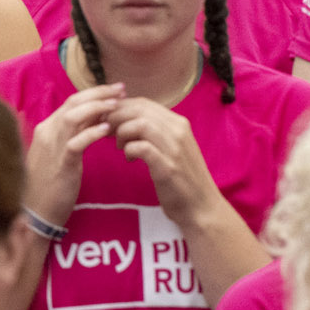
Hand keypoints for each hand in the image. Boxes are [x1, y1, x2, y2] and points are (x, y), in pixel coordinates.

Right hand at [23, 83, 122, 228]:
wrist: (35, 212)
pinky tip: (107, 130)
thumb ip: (71, 136)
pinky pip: (76, 143)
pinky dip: (92, 133)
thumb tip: (92, 121)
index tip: (114, 91)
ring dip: (97, 107)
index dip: (94, 93)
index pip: (71, 102)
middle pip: (73, 102)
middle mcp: (47, 132)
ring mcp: (52, 147)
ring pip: (73, 117)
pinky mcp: (61, 164)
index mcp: (47, 128)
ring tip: (117, 105)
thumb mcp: (58, 154)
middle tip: (122, 90)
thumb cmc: (48, 185)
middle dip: (99, 93)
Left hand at [107, 97, 220, 224]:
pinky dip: (130, 150)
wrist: (202, 207)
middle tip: (107, 133)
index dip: (120, 108)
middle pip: (139, 109)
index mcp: (178, 123)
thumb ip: (154, 132)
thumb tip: (124, 120)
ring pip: (140, 124)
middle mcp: (178, 131)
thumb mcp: (170, 147)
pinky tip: (130, 159)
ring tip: (119, 146)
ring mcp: (174, 149)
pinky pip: (143, 147)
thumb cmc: (181, 177)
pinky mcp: (168, 167)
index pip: (143, 103)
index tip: (108, 121)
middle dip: (116, 118)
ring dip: (122, 133)